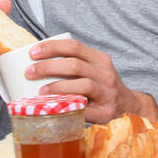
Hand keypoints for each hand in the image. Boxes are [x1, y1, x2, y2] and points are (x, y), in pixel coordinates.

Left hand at [23, 37, 157, 123]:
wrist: (127, 106)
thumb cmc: (102, 87)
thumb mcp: (94, 69)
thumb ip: (74, 64)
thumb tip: (38, 62)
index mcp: (100, 59)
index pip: (74, 46)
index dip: (52, 47)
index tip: (33, 52)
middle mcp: (105, 73)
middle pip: (74, 64)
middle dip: (48, 67)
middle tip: (29, 72)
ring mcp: (107, 92)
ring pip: (81, 84)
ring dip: (57, 86)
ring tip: (41, 91)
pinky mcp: (105, 110)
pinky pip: (84, 107)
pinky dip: (68, 106)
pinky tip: (55, 107)